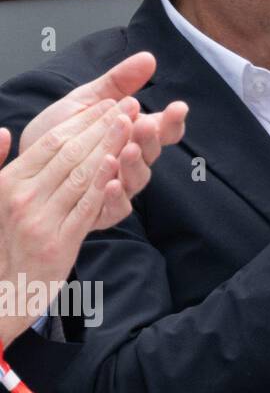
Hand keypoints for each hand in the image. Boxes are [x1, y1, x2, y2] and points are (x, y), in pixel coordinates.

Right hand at [1, 100, 131, 342]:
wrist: (2, 290)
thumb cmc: (1, 240)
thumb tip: (3, 131)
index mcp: (8, 182)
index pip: (51, 142)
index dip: (83, 120)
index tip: (108, 103)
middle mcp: (22, 197)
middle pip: (70, 153)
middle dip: (103, 126)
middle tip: (130, 105)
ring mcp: (40, 219)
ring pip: (82, 174)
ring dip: (111, 146)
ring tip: (133, 124)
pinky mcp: (59, 242)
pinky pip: (87, 206)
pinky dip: (105, 183)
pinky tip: (122, 165)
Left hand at [18, 52, 186, 229]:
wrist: (26, 162)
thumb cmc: (59, 133)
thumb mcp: (87, 100)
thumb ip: (118, 81)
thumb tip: (148, 58)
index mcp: (134, 136)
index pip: (164, 130)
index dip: (173, 120)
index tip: (178, 107)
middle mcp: (131, 162)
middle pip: (153, 153)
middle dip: (151, 139)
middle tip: (144, 123)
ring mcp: (119, 187)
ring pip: (139, 179)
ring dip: (135, 165)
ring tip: (125, 149)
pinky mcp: (101, 211)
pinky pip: (116, 208)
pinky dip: (116, 197)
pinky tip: (111, 182)